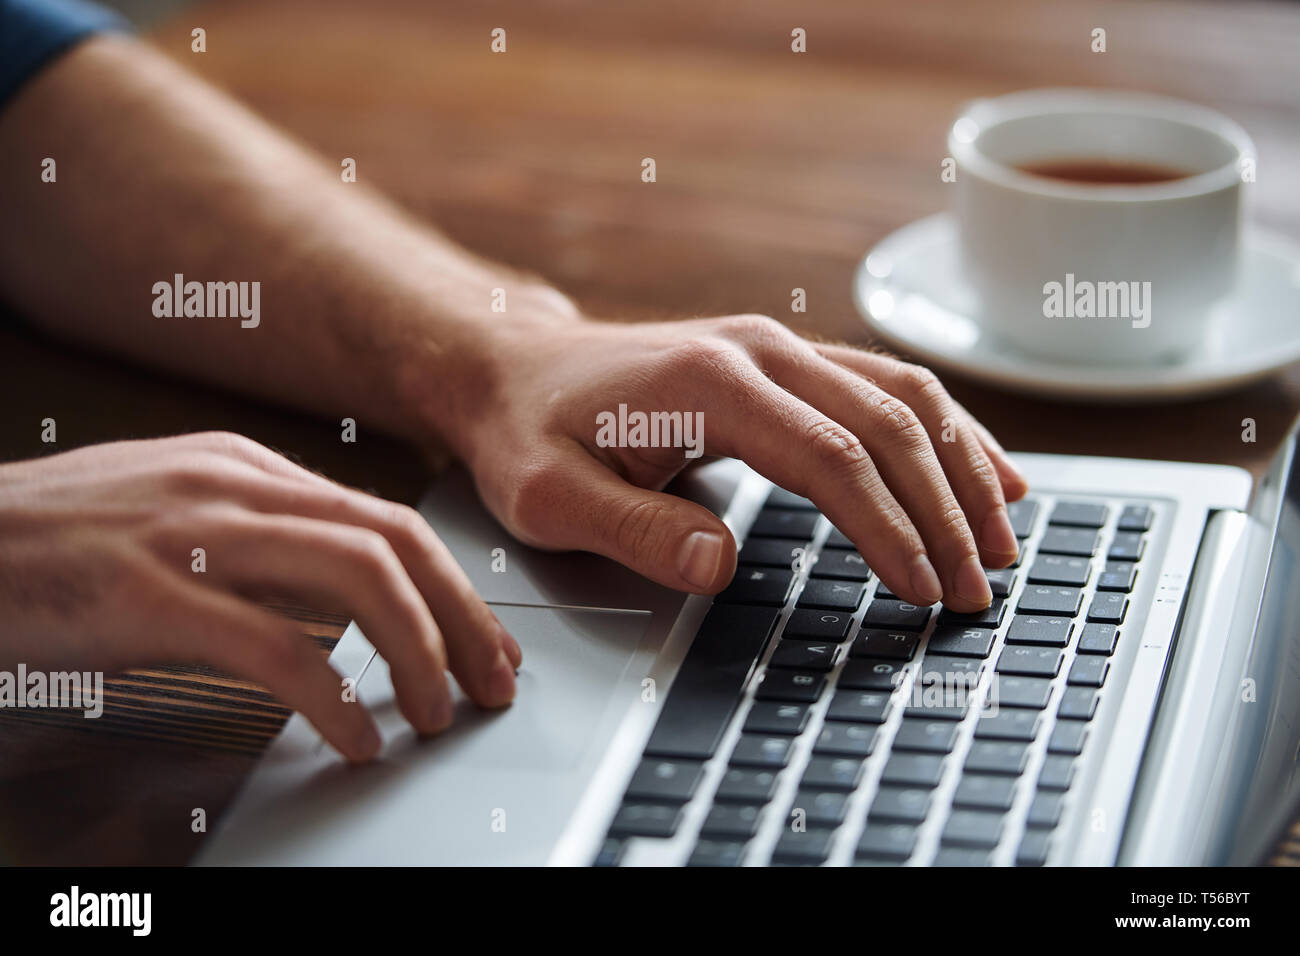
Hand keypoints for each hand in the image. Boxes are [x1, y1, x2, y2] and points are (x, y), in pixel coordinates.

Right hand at [0, 432, 520, 760]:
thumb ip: (259, 537)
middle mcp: (235, 486)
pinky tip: (356, 734)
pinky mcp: (146, 593)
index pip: (387, 520)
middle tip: (492, 684)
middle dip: (463, 619)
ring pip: (357, 578)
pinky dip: (336, 696)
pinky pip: (276, 646)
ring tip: (438, 712)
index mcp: (247, 467)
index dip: (454, 587)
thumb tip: (346, 592)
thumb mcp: (174, 512)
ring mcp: (193, 532)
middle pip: (395, 543)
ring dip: (418, 652)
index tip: (487, 642)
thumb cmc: (56, 542)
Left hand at [449, 315, 1027, 612]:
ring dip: (963, 466)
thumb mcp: (548, 496)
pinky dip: (946, 431)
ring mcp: (778, 347)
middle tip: (978, 589)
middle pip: (887, 423)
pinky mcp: (785, 360)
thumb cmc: (529, 434)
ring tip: (1003, 540)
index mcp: (708, 382)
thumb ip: (633, 529)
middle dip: (945, 510)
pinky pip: (887, 386)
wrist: (514, 369)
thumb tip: (721, 565)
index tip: (922, 588)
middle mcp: (759, 350)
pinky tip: (986, 469)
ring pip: (903, 395)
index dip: (887, 526)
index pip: (830, 456)